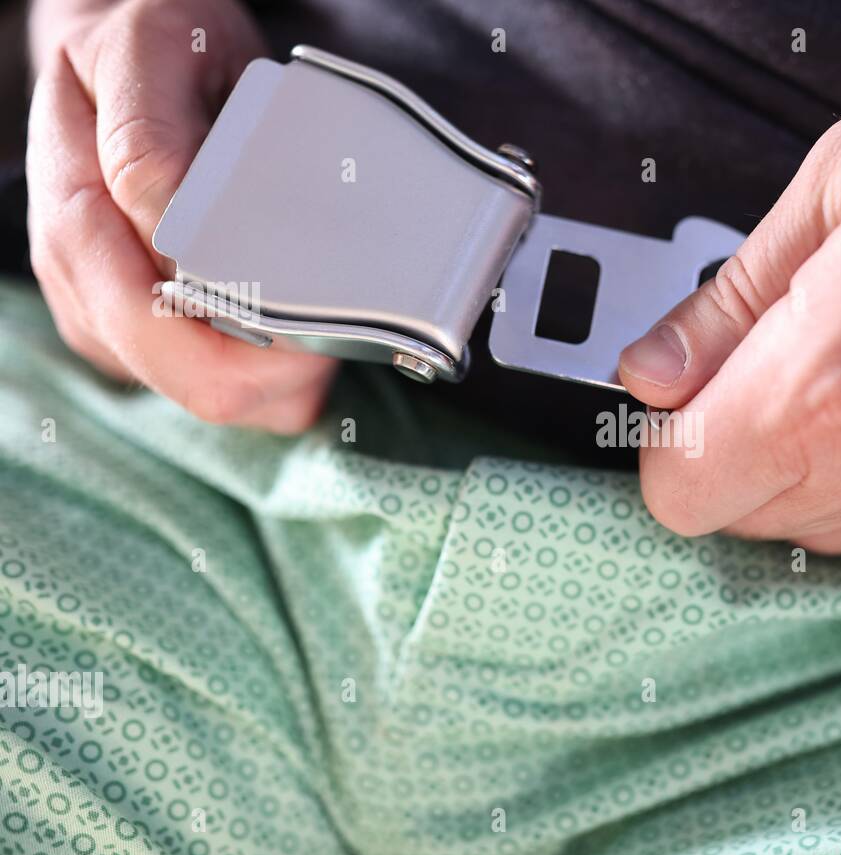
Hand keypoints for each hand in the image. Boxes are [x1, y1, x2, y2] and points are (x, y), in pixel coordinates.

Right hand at [27, 0, 335, 431]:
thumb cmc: (147, 47)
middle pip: (210, 391)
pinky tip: (298, 311)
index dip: (262, 346)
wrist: (125, 56)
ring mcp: (122, 328)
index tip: (327, 307)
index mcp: (78, 231)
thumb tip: (178, 233)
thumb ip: (149, 145)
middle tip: (344, 312)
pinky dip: (285, 365)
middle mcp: (90, 295)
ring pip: (237, 404)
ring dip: (293, 369)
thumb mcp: (143, 56)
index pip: (172, 340)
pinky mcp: (158, 342)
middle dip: (289, 367)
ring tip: (320, 300)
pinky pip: (243, 390)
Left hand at [619, 58, 840, 557]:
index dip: (670, 436)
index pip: (680, 489)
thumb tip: (651, 366)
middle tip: (774, 359)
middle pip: (737, 518)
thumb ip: (730, 295)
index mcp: (830, 378)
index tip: (691, 388)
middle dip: (730, 447)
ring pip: (810, 533)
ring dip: (801, 465)